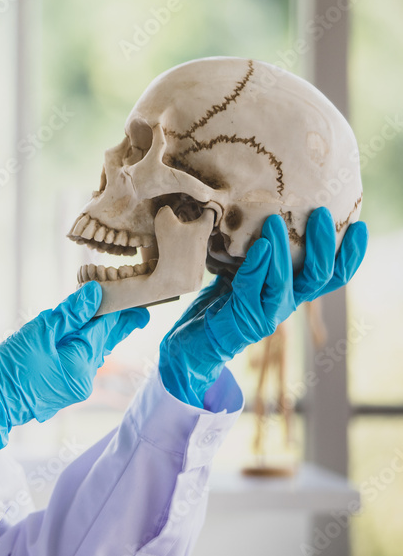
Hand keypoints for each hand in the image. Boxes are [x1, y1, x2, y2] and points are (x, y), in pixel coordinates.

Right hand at [0, 281, 148, 447]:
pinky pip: (79, 363)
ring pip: (91, 354)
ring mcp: (74, 388)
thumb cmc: (10, 367)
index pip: (105, 330)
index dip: (119, 312)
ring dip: (99, 336)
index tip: (138, 302)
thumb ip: (70, 314)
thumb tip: (95, 294)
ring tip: (113, 319)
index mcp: (81, 363)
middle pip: (103, 344)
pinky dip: (83, 348)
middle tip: (138, 312)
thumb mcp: (39, 332)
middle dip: (117, 326)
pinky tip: (83, 338)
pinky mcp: (62, 391)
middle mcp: (84, 380)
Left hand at [158, 207, 367, 407]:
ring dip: (282, 248)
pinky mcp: (244, 318)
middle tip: (320, 213)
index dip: (350, 255)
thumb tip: (264, 212)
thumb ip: (259, 252)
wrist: (197, 343)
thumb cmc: (221, 302)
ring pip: (286, 281)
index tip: (359, 226)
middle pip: (319, 277)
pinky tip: (256, 246)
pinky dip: (255, 265)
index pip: (333, 276)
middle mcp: (286, 304)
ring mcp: (267, 314)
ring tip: (275, 221)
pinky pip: (252, 288)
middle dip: (324, 244)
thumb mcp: (244, 272)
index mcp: (293, 292)